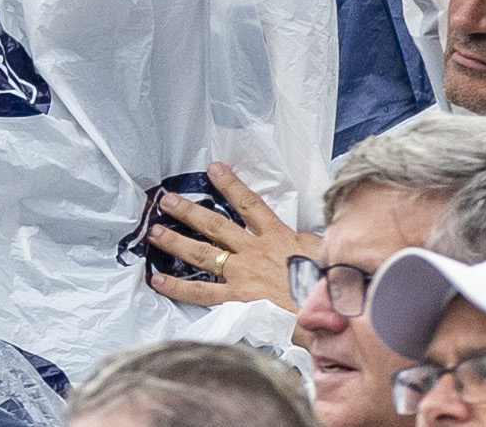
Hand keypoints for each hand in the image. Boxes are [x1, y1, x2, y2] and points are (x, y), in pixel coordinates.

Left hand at [147, 162, 320, 309]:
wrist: (332, 317)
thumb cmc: (332, 287)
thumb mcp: (327, 253)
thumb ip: (310, 240)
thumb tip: (309, 231)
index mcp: (279, 237)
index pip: (250, 204)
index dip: (231, 185)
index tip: (213, 168)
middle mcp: (255, 252)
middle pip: (216, 226)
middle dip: (189, 211)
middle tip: (167, 200)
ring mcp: (243, 275)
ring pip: (203, 255)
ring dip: (176, 242)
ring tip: (154, 232)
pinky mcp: (237, 300)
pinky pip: (201, 293)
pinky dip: (178, 287)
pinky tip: (158, 280)